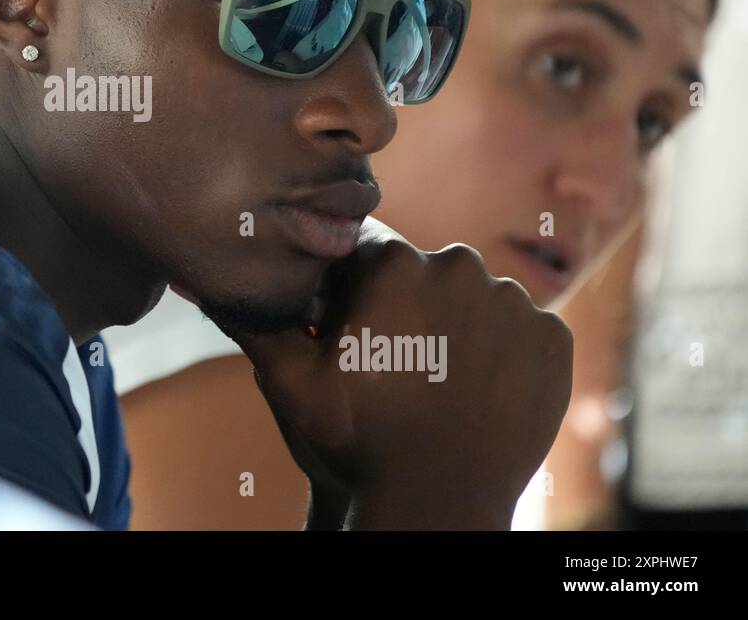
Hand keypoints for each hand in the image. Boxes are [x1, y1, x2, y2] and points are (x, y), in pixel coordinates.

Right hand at [228, 217, 572, 528]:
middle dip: (404, 306)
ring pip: (473, 299)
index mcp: (395, 264)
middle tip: (390, 366)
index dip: (349, 290)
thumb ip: (251, 316)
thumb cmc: (356, 441)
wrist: (439, 506)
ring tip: (434, 382)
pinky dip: (500, 353)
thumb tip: (203, 278)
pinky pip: (520, 331)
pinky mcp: (553, 340)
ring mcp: (514, 303)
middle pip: (422, 272)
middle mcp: (461, 266)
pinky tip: (473, 391)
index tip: (348, 332)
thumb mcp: (289, 379)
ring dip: (454, 328)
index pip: (364, 251)